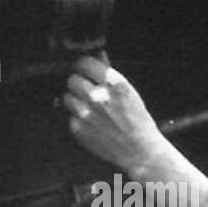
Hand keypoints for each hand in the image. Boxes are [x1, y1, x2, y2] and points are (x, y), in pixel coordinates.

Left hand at [64, 56, 168, 174]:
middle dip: (79, 83)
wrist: (140, 150)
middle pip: (72, 80)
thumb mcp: (129, 92)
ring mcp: (86, 113)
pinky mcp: (78, 129)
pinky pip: (70, 116)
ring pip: (67, 97)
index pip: (84, 63)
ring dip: (75, 100)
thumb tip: (99, 56)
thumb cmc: (138, 121)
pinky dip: (78, 118)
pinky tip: (91, 122)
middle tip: (86, 90)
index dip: (82, 65)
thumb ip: (110, 74)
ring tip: (89, 108)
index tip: (82, 68)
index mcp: (113, 84)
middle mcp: (97, 97)